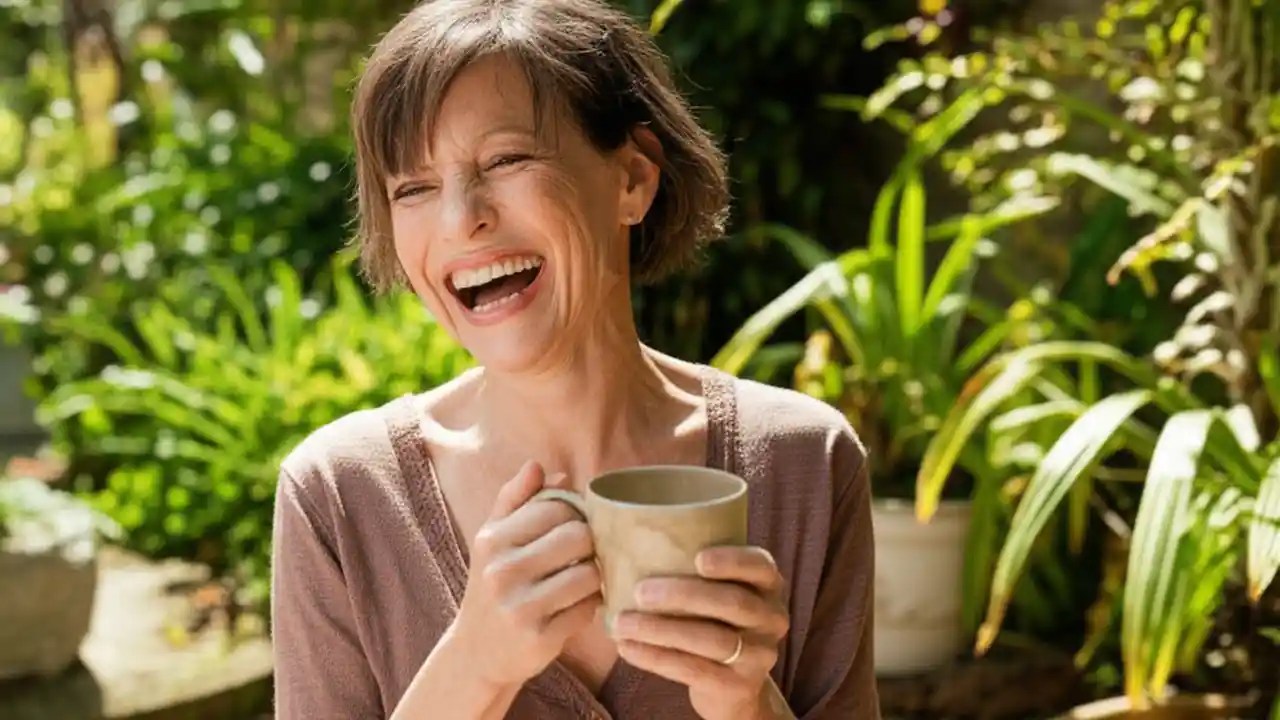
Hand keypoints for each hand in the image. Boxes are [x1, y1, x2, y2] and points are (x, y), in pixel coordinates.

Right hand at [448, 461, 601, 689]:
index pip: (556, 507)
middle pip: (578, 536)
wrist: (475, 654)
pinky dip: (591, 605)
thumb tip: (540, 466)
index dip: (575, 514)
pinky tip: (578, 605)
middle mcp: (503, 572)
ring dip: (594, 576)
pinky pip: (589, 609)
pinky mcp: (540, 638)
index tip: (573, 527)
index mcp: (492, 541)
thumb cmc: (493, 586)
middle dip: (589, 544)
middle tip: (583, 554)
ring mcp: (521, 607)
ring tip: (583, 579)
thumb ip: (515, 499)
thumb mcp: (492, 541)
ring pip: (589, 574)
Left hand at [612, 546, 790, 719]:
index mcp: (768, 585)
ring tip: (622, 623)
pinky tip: (627, 648)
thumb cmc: (711, 620)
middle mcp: (771, 618)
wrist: (730, 684)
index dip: (732, 561)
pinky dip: (657, 658)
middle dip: (684, 595)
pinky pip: (694, 670)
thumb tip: (630, 537)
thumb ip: (692, 566)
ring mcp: (759, 655)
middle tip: (640, 591)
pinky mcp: (738, 686)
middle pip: (733, 603)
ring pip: (712, 640)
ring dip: (662, 630)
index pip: (759, 567)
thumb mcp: (716, 590)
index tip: (697, 558)